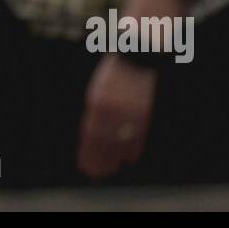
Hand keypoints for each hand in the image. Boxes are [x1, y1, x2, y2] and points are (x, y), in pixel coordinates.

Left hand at [76, 55, 156, 179]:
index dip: (88, 152)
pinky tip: (128, 158)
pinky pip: (137, 134)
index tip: (85, 166)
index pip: (90, 134)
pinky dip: (133, 147)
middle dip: (99, 159)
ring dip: (114, 157)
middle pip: (104, 141)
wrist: (135, 53)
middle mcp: (111, 108)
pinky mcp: (143, 110)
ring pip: (121, 141)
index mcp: (96, 101)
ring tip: (110, 170)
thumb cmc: (114, 73)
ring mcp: (128, 110)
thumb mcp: (99, 89)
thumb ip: (96, 111)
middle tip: (95, 174)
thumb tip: (92, 134)